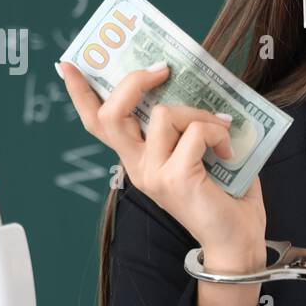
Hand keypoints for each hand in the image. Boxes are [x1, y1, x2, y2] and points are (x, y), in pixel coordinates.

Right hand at [56, 60, 266, 270]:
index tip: (69, 66)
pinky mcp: (176, 178)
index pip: (98, 124)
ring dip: (199, 113)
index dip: (80, 93)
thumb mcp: (195, 154)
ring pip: (163, 113)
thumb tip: (191, 85)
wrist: (237, 240)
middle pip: (112, 114)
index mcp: (138, 159)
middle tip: (162, 69)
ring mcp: (153, 174)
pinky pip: (194, 131)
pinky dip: (217, 131)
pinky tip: (228, 150)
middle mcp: (138, 167)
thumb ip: (184, 126)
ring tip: (220, 128)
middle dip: (134, 82)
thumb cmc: (223, 196)